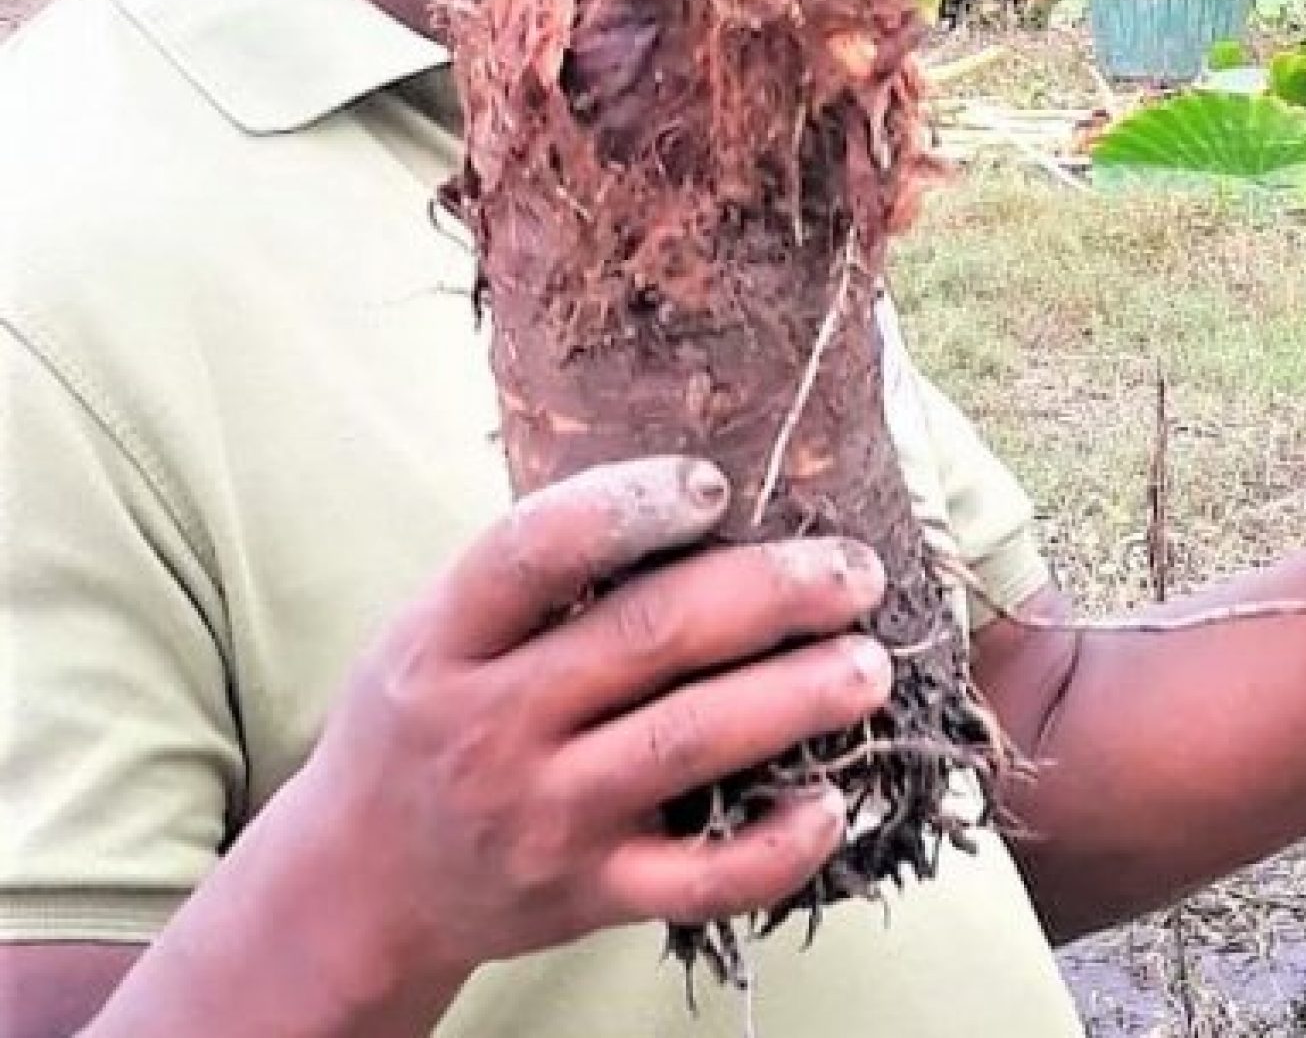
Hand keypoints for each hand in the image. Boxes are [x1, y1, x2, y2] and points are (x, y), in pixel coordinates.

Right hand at [285, 456, 890, 987]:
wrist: (362, 886)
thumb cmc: (427, 721)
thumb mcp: (436, 632)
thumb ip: (535, 576)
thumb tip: (698, 490)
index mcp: (447, 640)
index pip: (534, 551)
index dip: (632, 504)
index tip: (716, 484)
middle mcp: (492, 726)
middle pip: (649, 638)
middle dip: (772, 593)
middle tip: (854, 572)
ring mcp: (544, 817)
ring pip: (690, 744)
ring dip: (797, 697)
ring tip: (869, 664)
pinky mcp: (589, 895)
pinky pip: (699, 879)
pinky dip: (777, 847)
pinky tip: (834, 804)